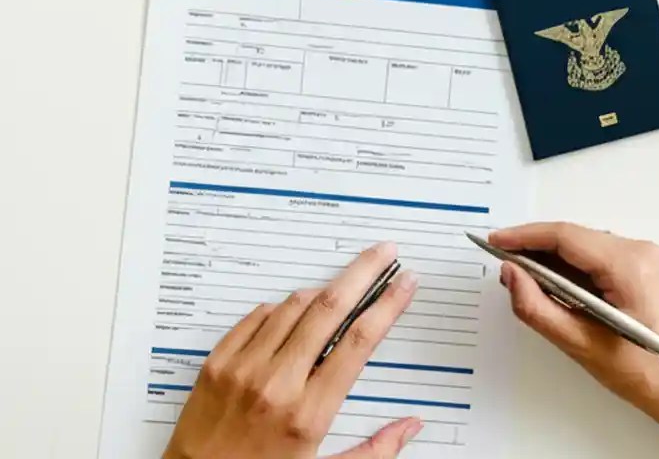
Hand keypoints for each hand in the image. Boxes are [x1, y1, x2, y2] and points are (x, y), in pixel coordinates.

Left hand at [163, 243, 421, 458]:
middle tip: (384, 252)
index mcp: (308, 413)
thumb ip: (374, 451)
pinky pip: (256, 317)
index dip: (387, 304)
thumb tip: (410, 427)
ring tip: (342, 288)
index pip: (359, 341)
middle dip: (363, 272)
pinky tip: (293, 314)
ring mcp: (242, 369)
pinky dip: (280, 309)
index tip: (405, 283)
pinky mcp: (216, 364)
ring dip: (323, 291)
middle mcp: (276, 384)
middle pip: (329, 308)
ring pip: (292, 306)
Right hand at [491, 223, 658, 458]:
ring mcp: (646, 260)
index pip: (565, 236)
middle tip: (504, 265)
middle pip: (574, 237)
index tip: (496, 241)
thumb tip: (512, 274)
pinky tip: (554, 287)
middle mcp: (641, 252)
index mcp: (629, 264)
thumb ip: (537, 307)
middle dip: (535, 249)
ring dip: (553, 260)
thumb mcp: (580, 343)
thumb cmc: (647, 372)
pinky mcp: (644, 271)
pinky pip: (599, 258)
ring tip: (524, 280)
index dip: (524, 236)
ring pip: (585, 247)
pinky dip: (573, 269)